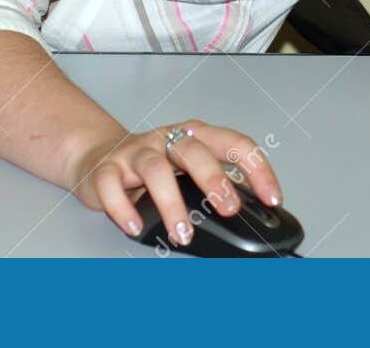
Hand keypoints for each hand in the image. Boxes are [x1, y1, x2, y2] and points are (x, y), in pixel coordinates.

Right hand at [68, 119, 281, 245]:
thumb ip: (215, 181)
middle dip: (214, 179)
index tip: (272, 197)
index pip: (233, 143)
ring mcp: (135, 153)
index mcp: (194, 136)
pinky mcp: (106, 169)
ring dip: (171, 203)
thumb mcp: (188, 167)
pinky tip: (136, 226)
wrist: (97, 154)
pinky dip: (124, 208)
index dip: (256, 168)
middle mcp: (166, 139)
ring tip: (183, 232)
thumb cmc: (152, 165)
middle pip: (193, 151)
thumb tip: (251, 209)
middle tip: (229, 209)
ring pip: (155, 169)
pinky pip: (112, 185)